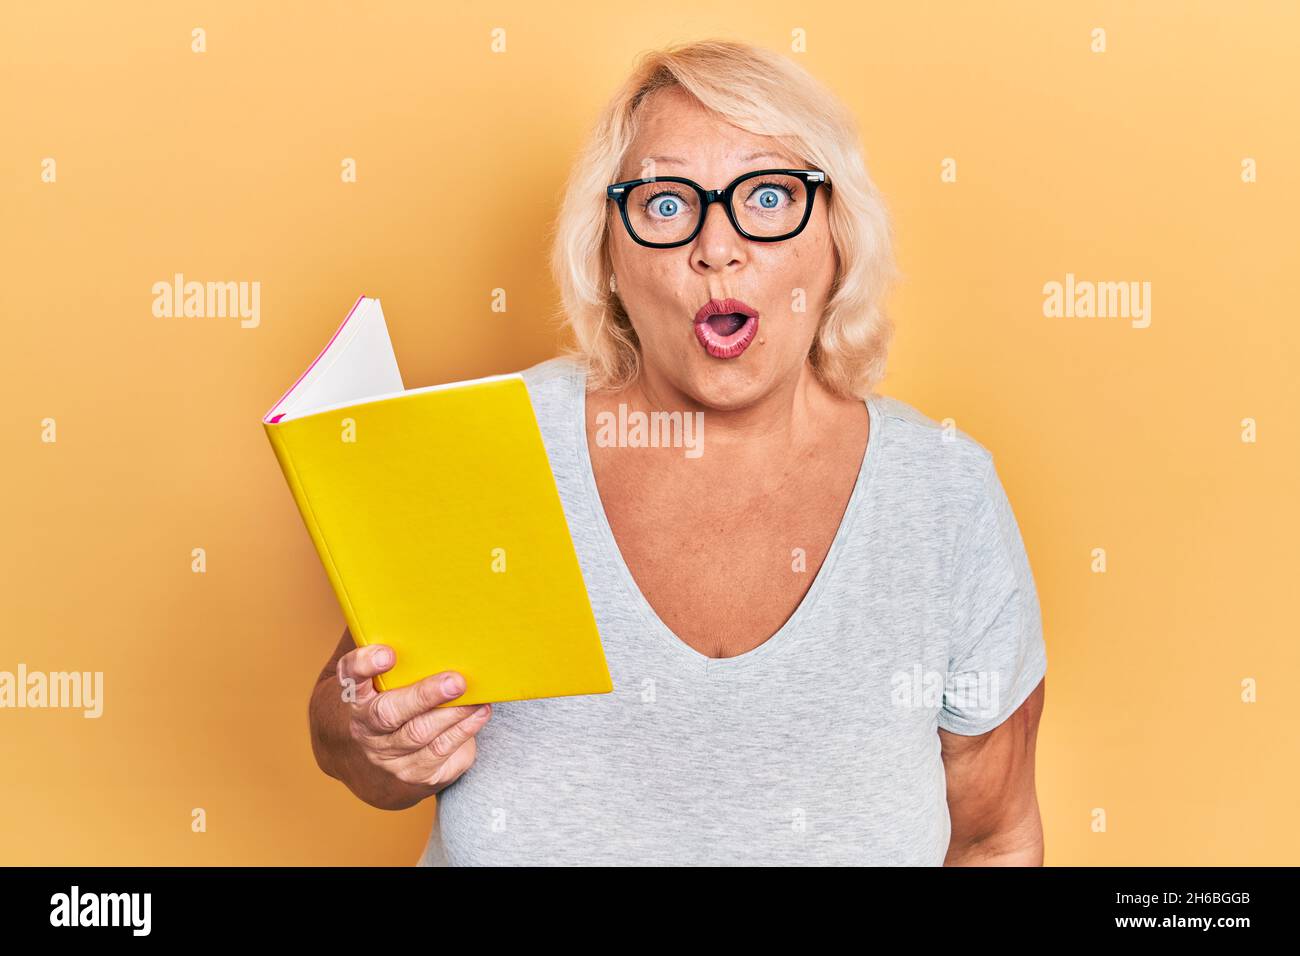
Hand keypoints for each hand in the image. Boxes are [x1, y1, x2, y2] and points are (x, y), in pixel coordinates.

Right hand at [335, 643, 491, 797]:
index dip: (366, 665)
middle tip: (456, 680)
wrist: (350, 762)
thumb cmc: (358, 704)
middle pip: (391, 713)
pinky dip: (464, 735)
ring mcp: (388, 759)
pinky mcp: (413, 778)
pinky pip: (442, 756)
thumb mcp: (350, 677)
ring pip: (423, 737)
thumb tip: (384, 595)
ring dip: (455, 716)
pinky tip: (479, 714)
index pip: (351, 677)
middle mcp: (364, 731)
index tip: (387, 654)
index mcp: (347, 698)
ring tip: (479, 696)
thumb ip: (367, 643)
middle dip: (425, 696)